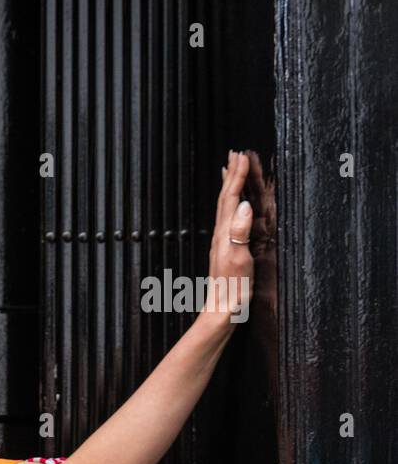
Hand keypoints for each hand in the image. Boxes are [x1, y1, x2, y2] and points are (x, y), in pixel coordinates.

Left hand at [203, 150, 254, 322]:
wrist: (223, 309)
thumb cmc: (233, 288)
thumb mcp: (240, 259)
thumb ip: (240, 232)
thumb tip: (243, 205)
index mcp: (224, 234)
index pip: (230, 198)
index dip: (236, 176)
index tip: (241, 156)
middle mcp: (220, 234)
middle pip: (224, 198)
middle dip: (230, 175)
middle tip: (234, 154)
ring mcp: (222, 241)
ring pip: (224, 207)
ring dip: (228, 186)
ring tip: (230, 170)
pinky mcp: (226, 248)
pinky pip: (227, 218)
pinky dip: (230, 203)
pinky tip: (232, 205)